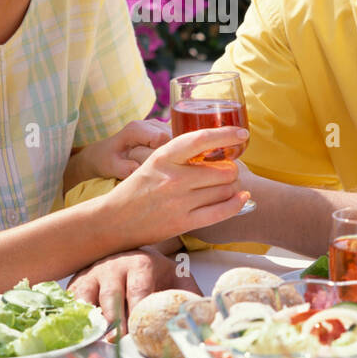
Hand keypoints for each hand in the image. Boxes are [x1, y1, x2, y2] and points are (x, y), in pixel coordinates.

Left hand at [67, 119, 170, 189]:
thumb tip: (141, 170)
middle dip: (170, 154)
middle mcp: (149, 123)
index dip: (164, 154)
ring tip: (160, 164)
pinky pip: (177, 141)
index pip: (162, 138)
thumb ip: (126, 169)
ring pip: (178, 138)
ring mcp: (158, 125)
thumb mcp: (112, 167)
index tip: (155, 166)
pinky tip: (165, 161)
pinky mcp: (164, 131)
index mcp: (136, 129)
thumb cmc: (107, 160)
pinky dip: (174, 152)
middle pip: (173, 137)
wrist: (104, 154)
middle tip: (158, 168)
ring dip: (173, 153)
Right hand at [68, 247, 200, 328]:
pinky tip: (79, 333)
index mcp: (141, 262)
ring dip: (93, 321)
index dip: (139, 309)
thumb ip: (191, 296)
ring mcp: (92, 274)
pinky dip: (73, 317)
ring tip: (99, 340)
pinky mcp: (76, 284)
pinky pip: (71, 302)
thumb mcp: (177, 278)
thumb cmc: (156, 274)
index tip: (140, 329)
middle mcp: (114, 265)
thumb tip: (209, 316)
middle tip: (118, 342)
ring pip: (87, 299)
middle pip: (111, 296)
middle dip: (115, 321)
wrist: (129, 252)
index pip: (139, 288)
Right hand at [102, 126, 249, 246]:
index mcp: (164, 156)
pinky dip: (236, 203)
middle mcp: (173, 178)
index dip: (226, 135)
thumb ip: (179, 154)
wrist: (113, 220)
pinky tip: (242, 198)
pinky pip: (221, 211)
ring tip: (226, 186)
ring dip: (232, 187)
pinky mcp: (183, 222)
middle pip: (223, 170)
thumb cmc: (137, 188)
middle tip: (228, 170)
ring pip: (225, 190)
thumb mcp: (154, 162)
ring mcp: (179, 201)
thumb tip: (214, 144)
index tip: (243, 134)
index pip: (201, 139)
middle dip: (232, 169)